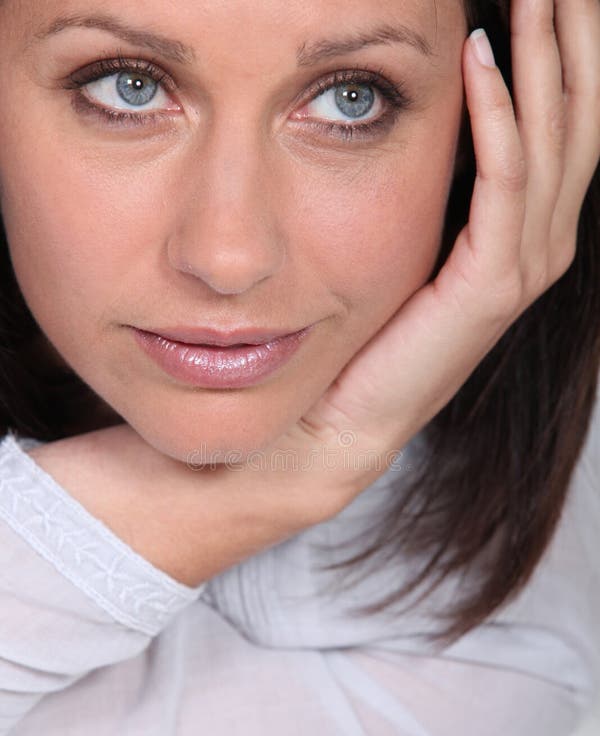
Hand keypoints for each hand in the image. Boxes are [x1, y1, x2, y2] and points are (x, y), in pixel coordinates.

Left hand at [264, 0, 599, 507]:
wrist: (339, 418)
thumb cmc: (367, 332)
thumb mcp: (410, 242)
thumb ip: (442, 187)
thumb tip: (426, 101)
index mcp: (524, 233)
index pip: (564, 121)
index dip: (565, 48)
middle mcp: (539, 245)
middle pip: (580, 117)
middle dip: (575, 34)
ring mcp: (521, 268)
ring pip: (557, 139)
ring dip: (550, 55)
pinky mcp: (488, 287)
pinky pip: (506, 183)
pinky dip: (502, 118)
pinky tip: (484, 58)